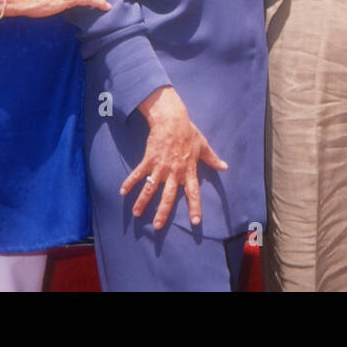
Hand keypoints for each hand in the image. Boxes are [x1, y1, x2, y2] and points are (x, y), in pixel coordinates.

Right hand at [123, 87, 227, 228]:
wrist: (172, 119)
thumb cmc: (189, 132)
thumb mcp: (203, 146)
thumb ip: (212, 159)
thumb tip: (225, 167)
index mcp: (189, 170)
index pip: (194, 192)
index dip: (195, 207)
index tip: (195, 222)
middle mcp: (174, 172)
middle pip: (168, 196)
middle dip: (163, 212)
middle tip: (158, 226)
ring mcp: (160, 167)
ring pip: (150, 188)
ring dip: (142, 201)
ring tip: (136, 213)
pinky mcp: (149, 160)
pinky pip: (138, 173)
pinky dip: (130, 182)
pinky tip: (122, 191)